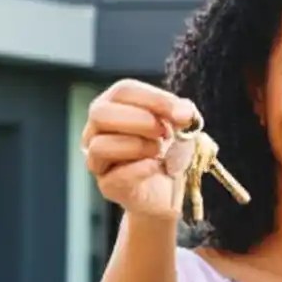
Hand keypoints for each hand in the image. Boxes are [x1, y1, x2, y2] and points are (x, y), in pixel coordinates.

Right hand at [82, 79, 197, 218]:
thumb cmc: (169, 150)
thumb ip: (181, 115)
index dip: (155, 99)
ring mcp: (97, 158)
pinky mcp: (107, 185)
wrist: (168, 190)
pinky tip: (157, 167)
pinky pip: (115, 176)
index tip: (184, 114)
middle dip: (139, 120)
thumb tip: (184, 112)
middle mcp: (97, 130)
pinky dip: (140, 170)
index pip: (124, 91)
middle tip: (166, 132)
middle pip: (100, 113)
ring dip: (137, 146)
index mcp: (114, 106)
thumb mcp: (180, 127)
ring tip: (159, 151)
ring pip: (100, 146)